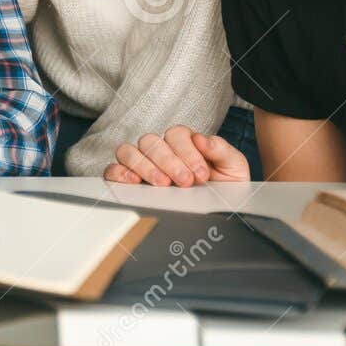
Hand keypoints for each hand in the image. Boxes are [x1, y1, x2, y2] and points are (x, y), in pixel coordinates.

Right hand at [103, 125, 250, 186]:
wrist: (220, 211)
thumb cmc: (224, 187)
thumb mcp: (233, 168)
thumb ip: (222, 150)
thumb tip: (202, 140)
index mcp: (184, 142)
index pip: (176, 134)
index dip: (187, 152)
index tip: (201, 174)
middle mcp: (160, 150)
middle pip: (150, 141)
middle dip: (169, 161)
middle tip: (185, 182)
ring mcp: (142, 164)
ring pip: (128, 151)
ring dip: (145, 166)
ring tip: (162, 184)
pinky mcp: (128, 180)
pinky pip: (113, 170)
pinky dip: (119, 173)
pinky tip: (135, 182)